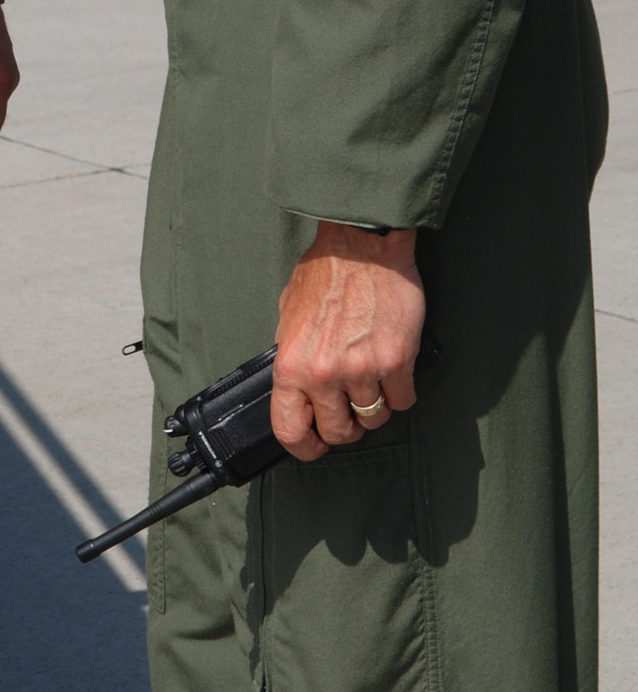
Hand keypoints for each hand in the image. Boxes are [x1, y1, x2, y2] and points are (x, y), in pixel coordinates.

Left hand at [271, 222, 423, 460]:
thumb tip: (297, 391)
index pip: (289, 429)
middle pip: (338, 433)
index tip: (314, 446)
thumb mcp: (289, 315)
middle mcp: (323, 374)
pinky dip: (400, 391)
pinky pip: (402, 401)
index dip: (303, 447)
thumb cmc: (325, 273)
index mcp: (291, 364)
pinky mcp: (397, 362)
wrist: (362, 244)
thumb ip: (293, 357)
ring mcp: (361, 370)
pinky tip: (394, 369)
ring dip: (374, 406)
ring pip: (373, 419)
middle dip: (346, 426)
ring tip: (372, 379)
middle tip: (350, 407)